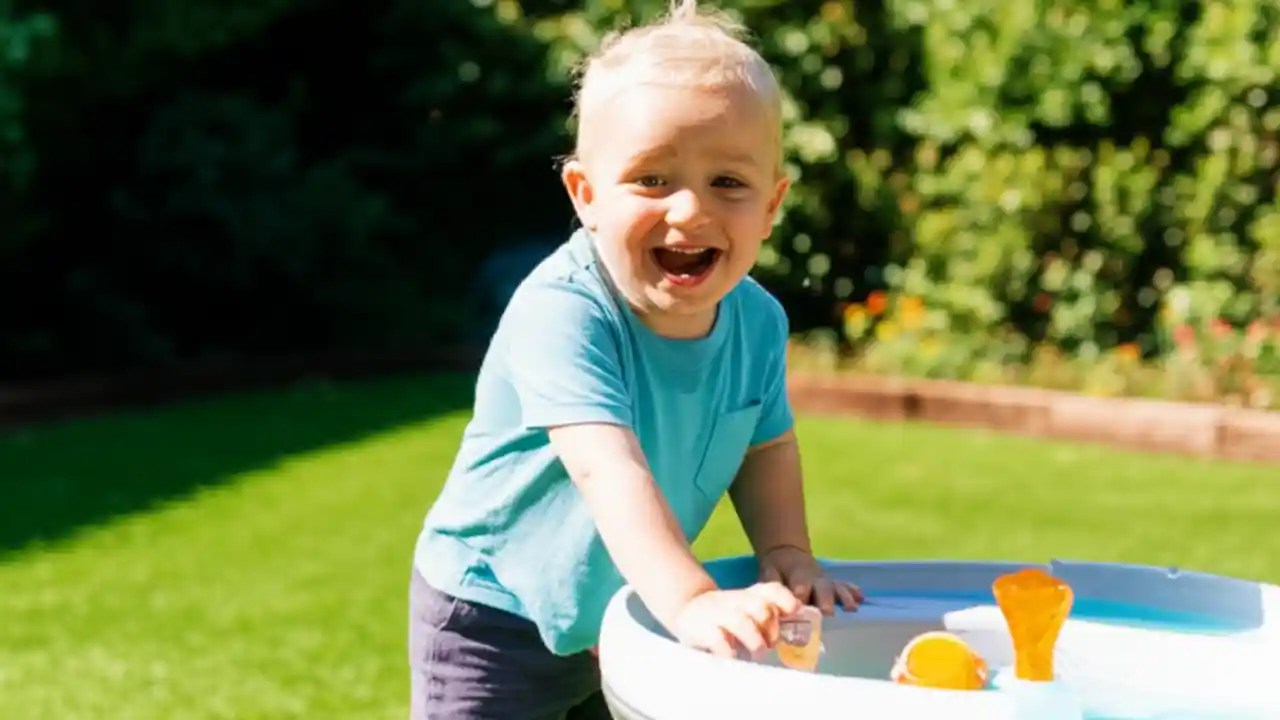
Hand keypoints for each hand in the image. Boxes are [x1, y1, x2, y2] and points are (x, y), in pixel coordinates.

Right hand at [671, 582, 801, 658]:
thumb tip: (797, 626)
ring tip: (756, 652)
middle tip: (770, 643)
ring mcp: (718, 614)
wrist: (688, 608)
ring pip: (742, 622)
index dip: (786, 600)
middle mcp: (736, 601)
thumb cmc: (726, 615)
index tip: (794, 611)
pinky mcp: (703, 630)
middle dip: (770, 627)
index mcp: (750, 596)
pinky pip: (719, 641)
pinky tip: (732, 657)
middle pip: (761, 607)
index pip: (772, 590)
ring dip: (754, 640)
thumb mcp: (747, 609)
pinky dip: (729, 652)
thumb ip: (769, 616)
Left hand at [758, 545, 863, 614]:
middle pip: (822, 587)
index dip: (801, 593)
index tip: (800, 606)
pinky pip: (845, 587)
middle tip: (827, 612)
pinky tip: (861, 599)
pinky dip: (853, 592)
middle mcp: (814, 577)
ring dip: (844, 597)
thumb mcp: (768, 573)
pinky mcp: (834, 584)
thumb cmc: (777, 569)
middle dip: (825, 599)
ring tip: (851, 608)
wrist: (788, 554)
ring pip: (836, 587)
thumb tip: (772, 601)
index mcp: (796, 574)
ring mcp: (825, 580)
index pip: (800, 583)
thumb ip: (771, 585)